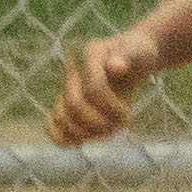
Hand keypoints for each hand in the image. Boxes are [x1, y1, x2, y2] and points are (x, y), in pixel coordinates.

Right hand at [48, 28, 158, 144]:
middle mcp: (74, 70)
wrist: (131, 57)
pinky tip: (82, 140)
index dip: (110, 106)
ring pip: (62, 118)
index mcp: (91, 53)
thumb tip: (116, 67)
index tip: (127, 113)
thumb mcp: (139, 51)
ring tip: (107, 131)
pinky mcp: (67, 104)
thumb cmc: (137, 53)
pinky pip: (53, 125)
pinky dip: (63, 138)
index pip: (94, 88)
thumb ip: (127, 56)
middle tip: (118, 125)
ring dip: (86, 133)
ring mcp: (68, 88)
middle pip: (75, 105)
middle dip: (98, 122)